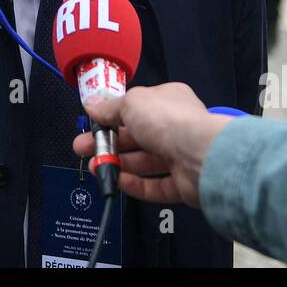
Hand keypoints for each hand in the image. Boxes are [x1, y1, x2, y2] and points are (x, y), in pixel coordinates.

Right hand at [72, 83, 231, 207]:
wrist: (202, 156)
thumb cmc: (171, 121)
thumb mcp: (131, 103)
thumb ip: (110, 107)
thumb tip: (92, 104)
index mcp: (168, 100)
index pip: (136, 107)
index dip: (113, 115)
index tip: (92, 123)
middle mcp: (176, 126)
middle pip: (137, 136)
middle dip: (109, 143)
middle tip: (84, 148)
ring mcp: (181, 155)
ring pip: (145, 162)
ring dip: (119, 165)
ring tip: (96, 167)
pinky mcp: (184, 182)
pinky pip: (156, 185)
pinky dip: (136, 185)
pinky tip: (118, 182)